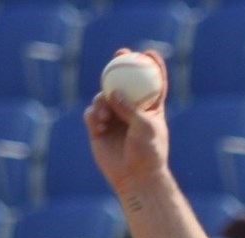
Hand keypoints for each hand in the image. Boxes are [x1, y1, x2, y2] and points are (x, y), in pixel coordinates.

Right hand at [83, 50, 170, 195]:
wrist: (135, 177)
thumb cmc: (147, 153)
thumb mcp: (144, 127)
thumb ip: (130, 108)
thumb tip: (113, 90)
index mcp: (151, 109)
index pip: (152, 84)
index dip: (152, 67)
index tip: (149, 53)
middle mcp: (132, 111)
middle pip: (125, 83)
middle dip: (120, 66)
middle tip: (119, 54)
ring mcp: (114, 119)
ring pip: (104, 96)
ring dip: (103, 99)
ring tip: (105, 114)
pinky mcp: (99, 130)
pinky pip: (92, 113)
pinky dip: (94, 115)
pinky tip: (100, 123)